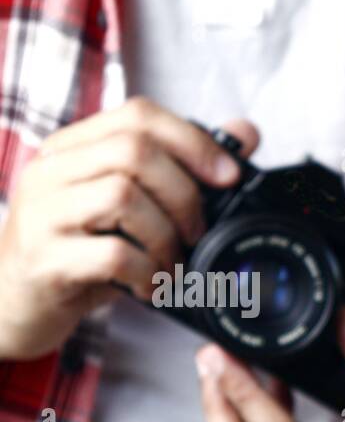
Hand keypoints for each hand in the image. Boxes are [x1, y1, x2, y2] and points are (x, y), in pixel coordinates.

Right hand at [0, 97, 257, 359]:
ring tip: (171, 264)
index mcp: (73, 148)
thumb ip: (181, 169)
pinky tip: (151, 286)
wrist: (14, 305)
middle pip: (134, 151)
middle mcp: (51, 170)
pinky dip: (148, 272)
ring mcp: (42, 213)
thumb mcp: (129, 208)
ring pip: (123, 196)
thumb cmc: (80, 254)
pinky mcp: (45, 259)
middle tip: (197, 233)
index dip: (193, 141)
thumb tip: (245, 134)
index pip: (138, 115)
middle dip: (184, 194)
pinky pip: (114, 253)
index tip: (230, 176)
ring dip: (166, 236)